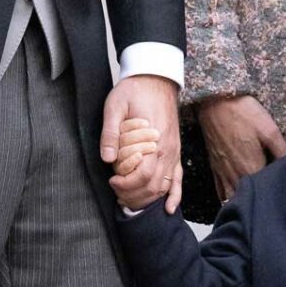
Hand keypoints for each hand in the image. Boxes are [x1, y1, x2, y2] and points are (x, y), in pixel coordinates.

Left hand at [102, 73, 179, 212]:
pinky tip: (169, 208)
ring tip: (129, 198)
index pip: (143, 176)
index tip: (112, 181)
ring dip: (147, 198)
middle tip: (116, 191)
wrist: (156, 78)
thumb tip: (107, 159)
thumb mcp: (115, 106)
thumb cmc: (134, 90)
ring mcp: (174, 152)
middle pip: (154, 187)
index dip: (126, 185)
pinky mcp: (175, 151)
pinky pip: (178, 179)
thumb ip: (110, 133)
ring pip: (164, 186)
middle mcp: (168, 150)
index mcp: (154, 140)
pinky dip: (174, 196)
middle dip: (134, 196)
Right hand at [197, 93, 285, 202]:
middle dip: (259, 201)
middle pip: (247, 197)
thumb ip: (282, 151)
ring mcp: (222, 172)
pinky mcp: (214, 166)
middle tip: (272, 198)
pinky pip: (219, 191)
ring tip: (254, 200)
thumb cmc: (243, 113)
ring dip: (242, 201)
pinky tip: (235, 195)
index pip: (265, 192)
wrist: (214, 101)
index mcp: (250, 168)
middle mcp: (235, 175)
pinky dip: (227, 197)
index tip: (284, 191)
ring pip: (231, 198)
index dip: (275, 193)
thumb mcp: (269, 130)